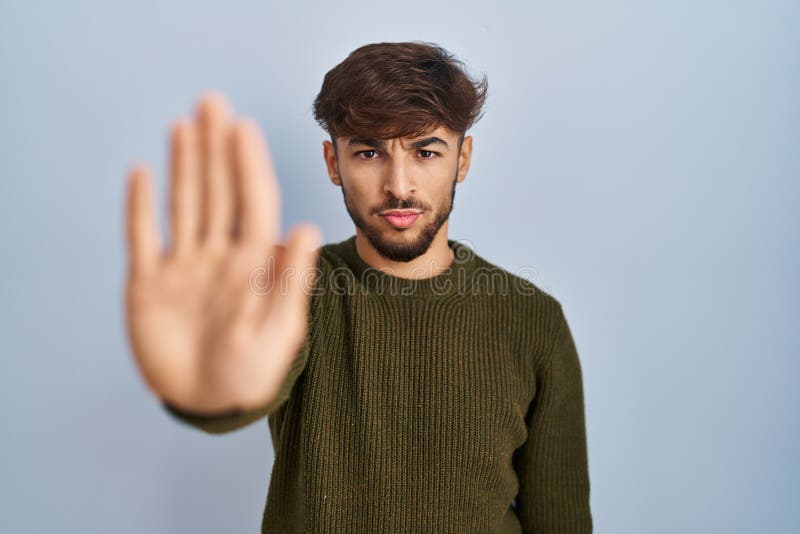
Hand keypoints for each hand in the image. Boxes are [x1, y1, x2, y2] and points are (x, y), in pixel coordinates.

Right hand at [123, 92, 320, 414]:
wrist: (212, 404)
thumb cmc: (253, 373)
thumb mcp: (279, 330)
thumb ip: (291, 280)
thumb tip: (305, 228)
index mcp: (251, 264)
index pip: (251, 202)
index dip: (247, 164)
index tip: (245, 127)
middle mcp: (217, 257)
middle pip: (216, 191)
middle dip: (215, 148)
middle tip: (214, 101)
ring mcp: (183, 268)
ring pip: (183, 205)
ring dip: (184, 165)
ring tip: (186, 124)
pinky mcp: (149, 286)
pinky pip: (142, 239)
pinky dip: (139, 208)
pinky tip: (142, 173)